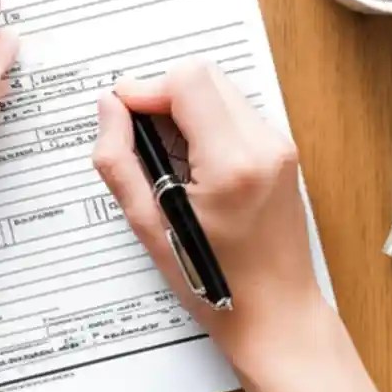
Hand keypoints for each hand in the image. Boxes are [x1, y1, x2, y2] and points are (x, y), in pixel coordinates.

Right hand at [92, 60, 319, 365]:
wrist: (275, 315)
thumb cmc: (216, 284)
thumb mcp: (149, 226)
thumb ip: (119, 160)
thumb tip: (109, 109)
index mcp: (233, 164)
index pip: (187, 83)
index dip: (144, 89)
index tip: (121, 113)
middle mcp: (265, 146)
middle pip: (204, 76)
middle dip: (162, 95)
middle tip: (139, 136)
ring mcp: (279, 147)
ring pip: (219, 89)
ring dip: (183, 107)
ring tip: (165, 156)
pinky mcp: (281, 153)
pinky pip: (234, 112)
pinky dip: (204, 122)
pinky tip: (190, 163)